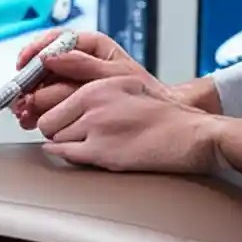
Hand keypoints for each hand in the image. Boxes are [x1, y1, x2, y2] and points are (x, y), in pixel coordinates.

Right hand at [11, 30, 157, 129]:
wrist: (150, 114)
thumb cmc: (140, 90)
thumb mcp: (115, 73)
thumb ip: (83, 64)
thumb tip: (50, 56)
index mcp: (88, 45)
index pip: (53, 40)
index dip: (35, 51)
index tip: (24, 63)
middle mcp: (75, 60)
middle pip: (41, 66)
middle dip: (30, 83)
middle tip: (23, 96)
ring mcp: (69, 80)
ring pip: (39, 85)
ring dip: (28, 100)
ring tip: (23, 112)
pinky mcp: (65, 99)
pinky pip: (43, 102)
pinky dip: (34, 111)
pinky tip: (29, 118)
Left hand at [37, 75, 222, 174]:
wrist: (193, 135)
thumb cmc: (164, 114)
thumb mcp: (127, 85)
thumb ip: (94, 88)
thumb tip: (64, 94)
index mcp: (98, 85)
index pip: (52, 98)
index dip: (54, 113)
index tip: (56, 120)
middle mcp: (93, 104)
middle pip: (48, 122)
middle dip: (55, 130)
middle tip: (69, 135)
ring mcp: (96, 129)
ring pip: (56, 140)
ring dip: (66, 144)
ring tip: (86, 144)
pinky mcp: (102, 152)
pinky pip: (66, 155)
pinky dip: (68, 156)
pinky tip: (82, 154)